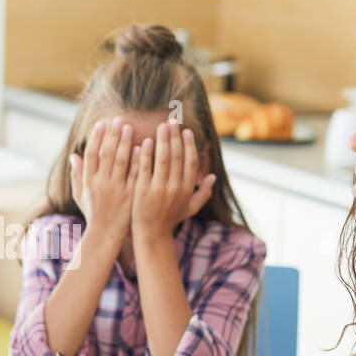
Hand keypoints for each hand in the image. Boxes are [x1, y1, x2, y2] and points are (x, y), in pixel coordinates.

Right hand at [70, 117, 136, 242]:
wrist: (106, 234)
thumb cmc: (93, 213)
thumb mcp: (79, 195)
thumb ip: (77, 174)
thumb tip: (73, 155)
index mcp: (89, 181)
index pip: (92, 154)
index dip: (96, 137)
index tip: (102, 123)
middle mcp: (101, 183)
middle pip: (107, 153)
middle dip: (113, 135)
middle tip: (119, 119)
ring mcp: (116, 189)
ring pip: (121, 161)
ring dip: (125, 142)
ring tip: (130, 127)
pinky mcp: (130, 195)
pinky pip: (135, 174)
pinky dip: (138, 160)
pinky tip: (142, 147)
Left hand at [131, 123, 214, 237]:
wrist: (151, 234)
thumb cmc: (170, 219)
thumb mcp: (190, 208)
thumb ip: (203, 193)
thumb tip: (213, 177)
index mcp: (187, 188)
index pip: (190, 161)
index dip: (189, 144)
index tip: (186, 130)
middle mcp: (175, 187)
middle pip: (176, 156)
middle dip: (174, 136)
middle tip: (172, 121)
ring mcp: (159, 189)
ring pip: (162, 159)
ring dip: (162, 140)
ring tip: (161, 126)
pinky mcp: (142, 191)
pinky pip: (145, 168)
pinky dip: (146, 154)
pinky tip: (146, 141)